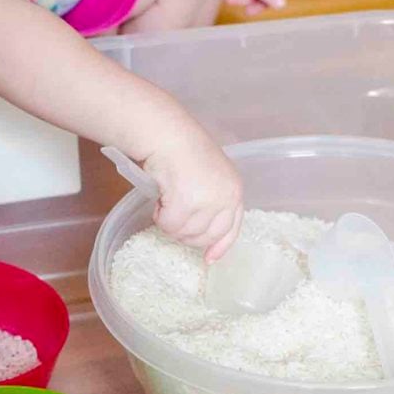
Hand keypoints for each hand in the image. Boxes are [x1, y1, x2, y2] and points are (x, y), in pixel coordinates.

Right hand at [143, 131, 243, 262]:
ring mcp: (207, 201)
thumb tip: (199, 230)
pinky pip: (169, 225)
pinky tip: (158, 201)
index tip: (209, 258)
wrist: (168, 135)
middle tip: (172, 218)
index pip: (232, 228)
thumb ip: (211, 200)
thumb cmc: (182, 149)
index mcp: (234, 190)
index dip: (220, 246)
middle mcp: (226, 197)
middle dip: (187, 234)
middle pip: (206, 236)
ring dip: (170, 223)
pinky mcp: (186, 203)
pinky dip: (159, 217)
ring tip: (164, 202)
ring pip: (185, 233)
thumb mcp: (209, 176)